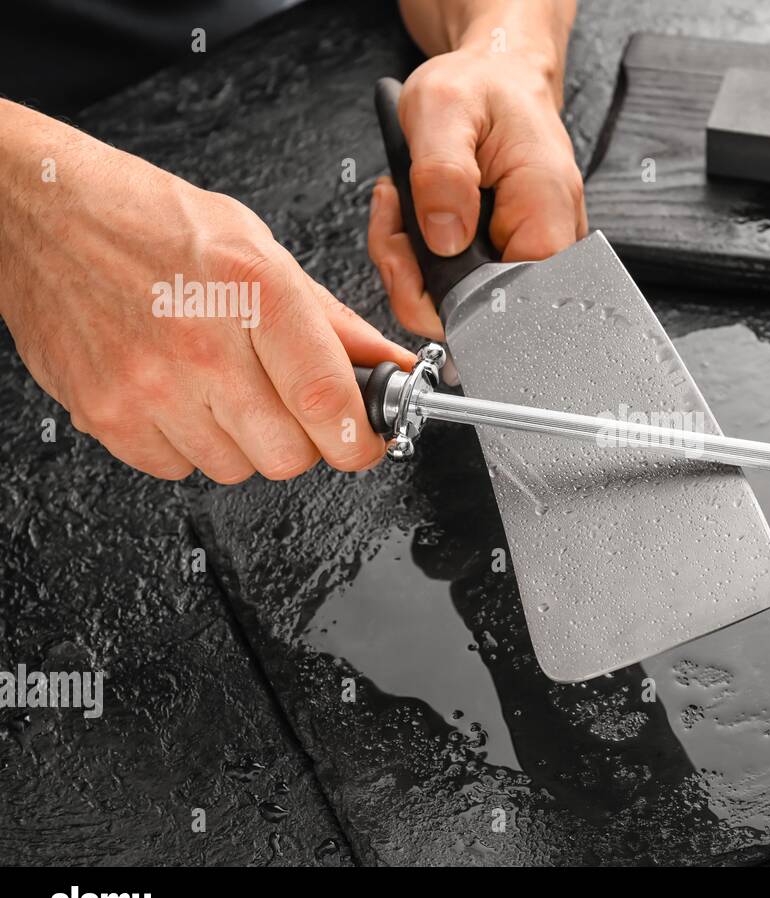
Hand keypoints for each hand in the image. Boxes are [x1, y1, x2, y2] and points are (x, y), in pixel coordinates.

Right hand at [0, 101, 413, 481]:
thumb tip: (386, 365)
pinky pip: (177, 470)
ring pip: (237, 468)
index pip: (329, 402)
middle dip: (305, 442)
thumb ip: (330, 319)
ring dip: (244, 442)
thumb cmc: (150, 219)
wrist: (39, 211)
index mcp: (254, 291)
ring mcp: (148, 387)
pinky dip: (189, 446)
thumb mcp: (259, 247)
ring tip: (222, 386)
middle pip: (289, 455)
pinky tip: (179, 396)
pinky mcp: (106, 415)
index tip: (370, 439)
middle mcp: (201, 345)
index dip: (362, 437)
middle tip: (293, 409)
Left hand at [368, 0, 583, 338]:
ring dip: (414, 267)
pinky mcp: (506, 260)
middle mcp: (549, 241)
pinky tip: (414, 219)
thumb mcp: (443, 109)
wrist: (496, 79)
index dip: (453, 293)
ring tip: (403, 208)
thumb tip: (445, 238)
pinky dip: (422, 262)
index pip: (513, 298)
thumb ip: (442, 174)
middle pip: (483, 310)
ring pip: (464, 305)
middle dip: (419, 278)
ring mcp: (528, 256)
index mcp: (546, 206)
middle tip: (396, 218)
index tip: (411, 250)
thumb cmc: (480, 88)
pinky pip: (460, 288)